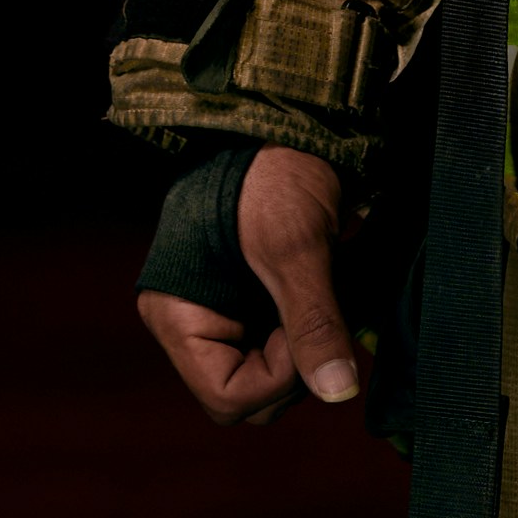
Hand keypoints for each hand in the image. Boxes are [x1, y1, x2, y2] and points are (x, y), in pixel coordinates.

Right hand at [137, 144, 361, 425]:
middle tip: (317, 311)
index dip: (277, 378)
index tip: (303, 329)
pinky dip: (306, 330)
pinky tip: (321, 295)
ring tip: (319, 296)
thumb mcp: (297, 248)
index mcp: (178, 317)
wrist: (283, 121)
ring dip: (303, 349)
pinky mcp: (249, 301)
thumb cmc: (274, 174)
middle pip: (248, 396)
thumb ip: (314, 322)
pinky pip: (279, 346)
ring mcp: (221, 314)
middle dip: (292, 369)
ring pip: (269, 376)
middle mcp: (193, 325)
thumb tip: (338, 393)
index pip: (227, 397)